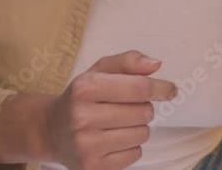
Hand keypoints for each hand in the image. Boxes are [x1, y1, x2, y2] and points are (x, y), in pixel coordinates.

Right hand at [46, 50, 177, 169]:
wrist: (50, 130)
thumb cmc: (81, 97)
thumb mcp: (99, 71)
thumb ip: (128, 61)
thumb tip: (156, 64)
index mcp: (85, 88)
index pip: (139, 88)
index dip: (161, 88)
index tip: (171, 90)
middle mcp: (83, 118)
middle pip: (144, 113)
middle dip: (143, 108)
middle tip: (126, 107)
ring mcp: (86, 146)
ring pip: (142, 134)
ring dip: (138, 128)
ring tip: (117, 123)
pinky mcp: (93, 167)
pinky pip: (135, 154)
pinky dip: (131, 147)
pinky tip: (112, 140)